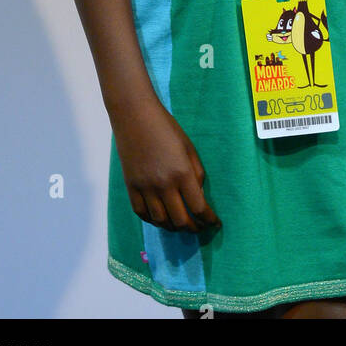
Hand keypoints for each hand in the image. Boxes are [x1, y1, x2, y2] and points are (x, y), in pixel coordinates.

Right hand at [112, 98, 218, 232]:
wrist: (135, 117)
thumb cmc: (167, 128)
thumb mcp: (189, 147)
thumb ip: (196, 173)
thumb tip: (198, 195)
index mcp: (182, 173)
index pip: (199, 208)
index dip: (209, 220)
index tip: (215, 223)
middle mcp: (163, 185)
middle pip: (180, 221)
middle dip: (194, 228)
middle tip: (200, 228)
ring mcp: (145, 188)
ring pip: (161, 221)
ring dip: (174, 227)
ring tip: (181, 225)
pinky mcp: (131, 188)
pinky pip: (142, 214)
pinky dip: (153, 220)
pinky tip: (161, 218)